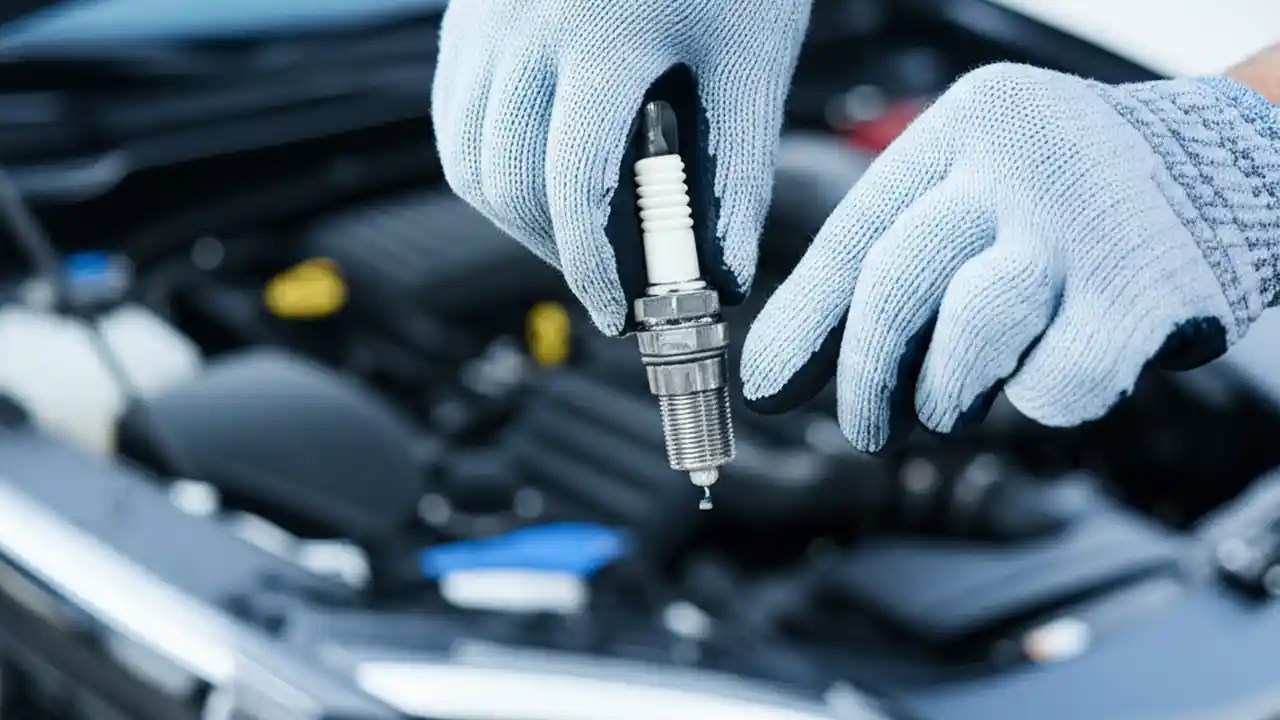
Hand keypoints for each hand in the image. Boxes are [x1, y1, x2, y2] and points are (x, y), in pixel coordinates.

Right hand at [432, 0, 810, 333]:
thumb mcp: (751, 56)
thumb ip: (735, 170)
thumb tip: (726, 274)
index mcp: (603, 37)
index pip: (575, 191)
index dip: (596, 272)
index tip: (622, 314)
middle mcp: (523, 27)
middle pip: (507, 185)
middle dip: (557, 252)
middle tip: (610, 276)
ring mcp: (485, 17)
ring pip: (466, 157)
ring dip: (517, 216)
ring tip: (576, 234)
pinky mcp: (471, 13)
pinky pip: (455, 115)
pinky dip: (489, 166)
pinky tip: (540, 174)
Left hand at [742, 63, 1279, 451]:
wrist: (1244, 158)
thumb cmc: (1082, 195)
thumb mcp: (990, 181)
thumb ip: (913, 251)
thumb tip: (808, 362)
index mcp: (964, 128)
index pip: (857, 234)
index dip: (803, 321)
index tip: (766, 387)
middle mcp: (1020, 160)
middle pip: (899, 280)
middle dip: (864, 375)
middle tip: (863, 428)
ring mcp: (1089, 220)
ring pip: (972, 330)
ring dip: (945, 394)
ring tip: (950, 408)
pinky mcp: (1154, 288)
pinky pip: (1059, 382)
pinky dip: (1038, 404)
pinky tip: (1043, 384)